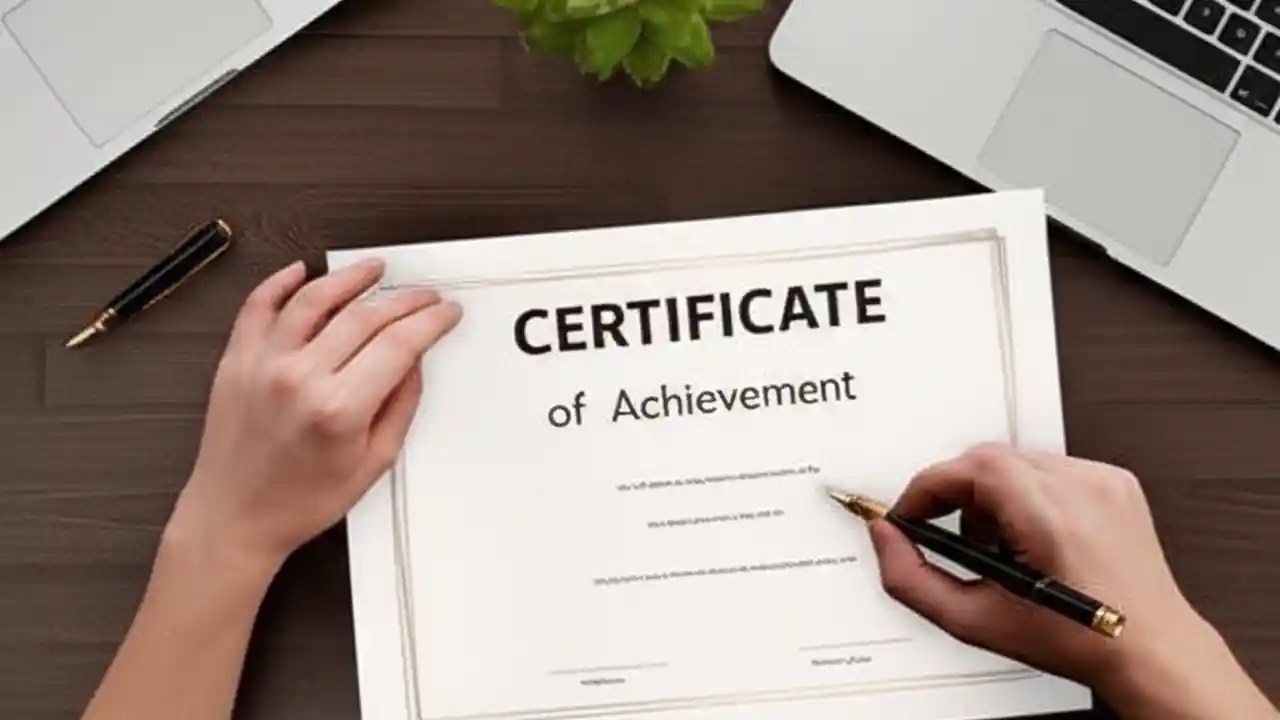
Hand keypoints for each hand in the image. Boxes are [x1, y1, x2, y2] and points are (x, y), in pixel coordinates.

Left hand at [165, 259, 461, 572]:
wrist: (235, 517)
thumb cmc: (300, 501)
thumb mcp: (373, 462)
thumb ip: (400, 406)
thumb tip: (415, 360)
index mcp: (340, 409)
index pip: (399, 343)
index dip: (430, 320)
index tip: (444, 313)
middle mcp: (300, 378)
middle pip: (365, 315)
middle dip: (404, 299)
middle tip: (422, 296)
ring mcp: (263, 364)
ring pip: (314, 297)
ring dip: (349, 277)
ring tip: (372, 269)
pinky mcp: (236, 360)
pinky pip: (259, 306)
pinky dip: (281, 282)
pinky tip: (301, 272)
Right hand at [870, 444, 1276, 718]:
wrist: (1149, 649)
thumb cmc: (1077, 640)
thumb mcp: (975, 621)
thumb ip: (912, 579)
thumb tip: (887, 538)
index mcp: (1049, 517)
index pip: (969, 467)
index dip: (927, 487)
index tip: (911, 513)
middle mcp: (1080, 488)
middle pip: (988, 459)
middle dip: (957, 493)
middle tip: (952, 536)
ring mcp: (1101, 480)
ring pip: (1016, 462)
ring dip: (992, 496)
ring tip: (998, 545)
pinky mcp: (1115, 482)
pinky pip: (1050, 469)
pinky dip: (1027, 495)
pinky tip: (1033, 537)